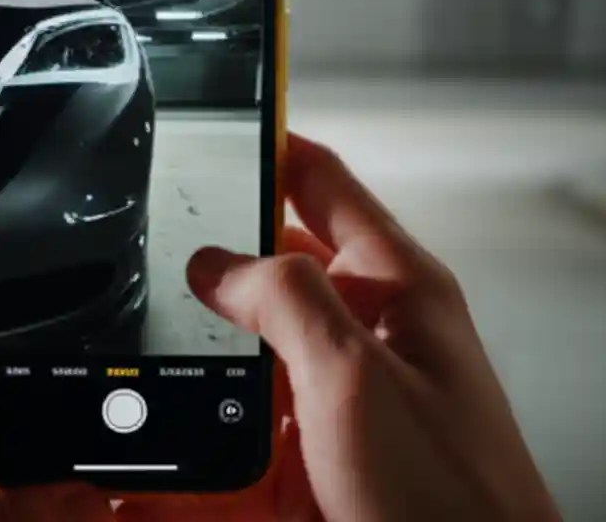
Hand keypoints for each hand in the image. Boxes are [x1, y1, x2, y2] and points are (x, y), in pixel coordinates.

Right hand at [120, 134, 558, 521]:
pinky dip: (208, 435)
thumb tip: (221, 261)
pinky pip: (248, 429)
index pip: (324, 185)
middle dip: (214, 269)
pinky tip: (173, 451)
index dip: (271, 145)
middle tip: (149, 258)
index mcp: (397, 287)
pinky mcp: (319, 458)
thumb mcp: (358, 379)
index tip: (215, 122)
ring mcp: (342, 398)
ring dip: (204, 361)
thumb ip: (290, 303)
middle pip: (274, 272)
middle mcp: (371, 332)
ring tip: (150, 358)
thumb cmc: (455, 502)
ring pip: (250, 354)